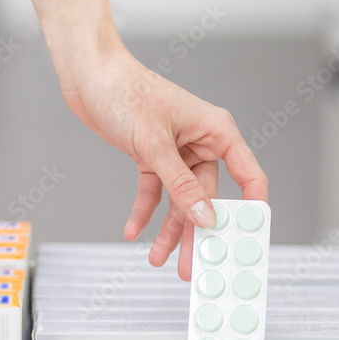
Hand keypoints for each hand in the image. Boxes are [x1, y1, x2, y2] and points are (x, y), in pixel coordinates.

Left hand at [60, 43, 268, 279]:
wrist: (88, 75)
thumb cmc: (125, 91)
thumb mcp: (155, 144)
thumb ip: (181, 185)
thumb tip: (205, 217)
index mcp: (216, 131)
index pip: (248, 175)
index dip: (250, 208)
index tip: (245, 238)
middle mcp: (201, 143)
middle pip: (209, 197)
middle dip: (198, 231)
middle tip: (196, 263)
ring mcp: (177, 152)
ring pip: (180, 201)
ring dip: (170, 229)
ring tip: (160, 258)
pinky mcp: (153, 157)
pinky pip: (154, 192)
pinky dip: (144, 211)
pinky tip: (133, 230)